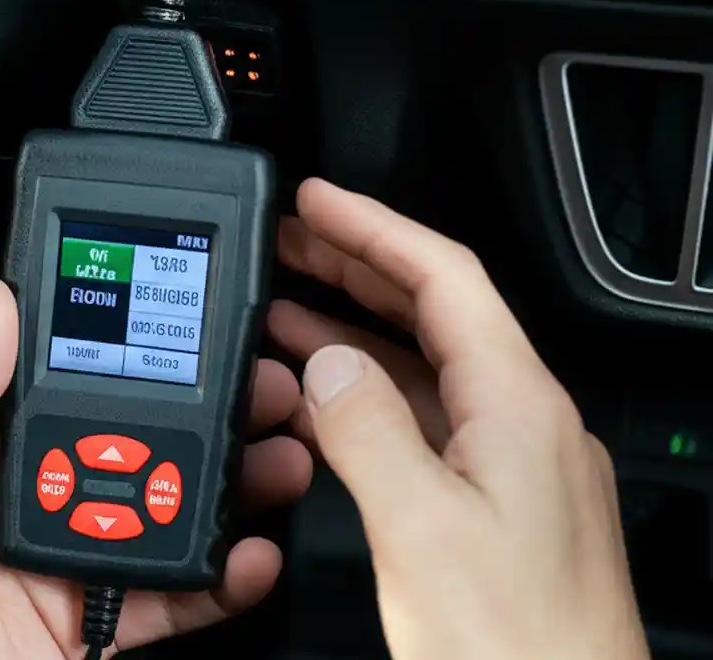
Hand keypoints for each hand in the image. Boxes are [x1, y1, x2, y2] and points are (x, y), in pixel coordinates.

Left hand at [0, 279, 312, 659]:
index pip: (66, 371)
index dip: (132, 343)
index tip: (189, 318)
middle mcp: (30, 489)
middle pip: (135, 435)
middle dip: (208, 409)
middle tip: (264, 387)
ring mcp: (63, 552)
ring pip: (161, 505)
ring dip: (228, 483)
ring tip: (278, 459)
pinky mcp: (83, 618)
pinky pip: (165, 594)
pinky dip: (216, 579)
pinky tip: (247, 557)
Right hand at [270, 179, 648, 659]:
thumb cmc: (516, 647)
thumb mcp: (421, 531)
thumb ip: (368, 431)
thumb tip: (328, 361)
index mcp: (518, 408)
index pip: (445, 278)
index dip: (374, 228)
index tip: (317, 201)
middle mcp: (526, 424)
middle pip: (437, 312)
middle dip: (359, 267)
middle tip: (292, 242)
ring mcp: (516, 463)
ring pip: (427, 367)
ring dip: (357, 330)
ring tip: (288, 311)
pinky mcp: (499, 503)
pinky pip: (427, 420)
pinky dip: (370, 394)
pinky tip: (327, 402)